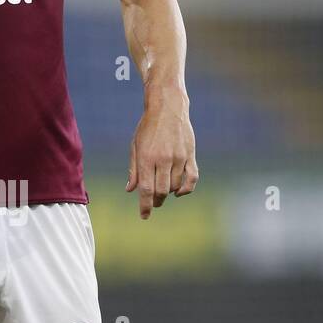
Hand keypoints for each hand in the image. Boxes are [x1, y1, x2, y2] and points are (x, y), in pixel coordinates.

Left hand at [126, 90, 198, 219]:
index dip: (145, 206)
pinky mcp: (190, 154)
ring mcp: (179, 157)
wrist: (168, 106)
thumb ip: (134, 169)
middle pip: (161, 191)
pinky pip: (192, 178)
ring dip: (168, 193)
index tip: (144, 216)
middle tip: (153, 202)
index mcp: (147, 158)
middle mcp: (163, 159)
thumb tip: (130, 190)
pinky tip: (179, 192)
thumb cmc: (148, 127)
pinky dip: (186, 189)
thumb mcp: (135, 146)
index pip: (146, 189)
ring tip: (163, 192)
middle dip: (156, 201)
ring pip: (175, 186)